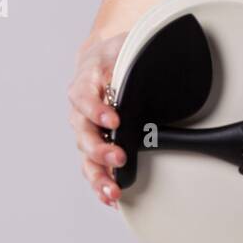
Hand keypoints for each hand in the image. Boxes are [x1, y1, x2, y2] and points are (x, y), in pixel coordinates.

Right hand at [67, 32, 128, 208]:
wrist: (102, 61)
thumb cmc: (115, 55)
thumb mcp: (125, 46)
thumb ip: (135, 55)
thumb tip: (162, 56)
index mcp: (86, 82)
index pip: (84, 97)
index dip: (96, 110)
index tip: (114, 121)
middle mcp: (81, 109)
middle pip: (83, 133)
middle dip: (100, 149)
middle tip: (118, 157)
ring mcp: (85, 129)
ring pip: (85, 156)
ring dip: (98, 174)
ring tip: (111, 190)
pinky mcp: (93, 143)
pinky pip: (92, 166)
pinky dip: (100, 182)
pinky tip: (110, 196)